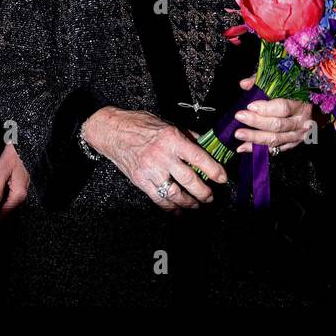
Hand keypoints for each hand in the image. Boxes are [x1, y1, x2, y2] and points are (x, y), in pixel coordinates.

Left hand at [0, 143, 28, 235]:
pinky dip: (3, 212)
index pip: (3, 216)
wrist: (26, 142)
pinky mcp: (20, 189)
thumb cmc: (14, 155)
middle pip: (7, 217)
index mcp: (18, 194)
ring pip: (9, 211)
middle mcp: (22, 196)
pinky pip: (11, 204)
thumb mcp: (0, 173)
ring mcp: (22, 193)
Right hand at [84, 107, 226, 211]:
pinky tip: (177, 211)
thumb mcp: (168, 125)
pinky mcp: (141, 181)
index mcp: (173, 139)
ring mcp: (151, 170)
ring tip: (197, 205)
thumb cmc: (140, 125)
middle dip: (204, 192)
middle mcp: (163, 156)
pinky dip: (170, 208)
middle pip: (190, 180)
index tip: (223, 178)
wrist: (113, 131)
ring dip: (189, 202)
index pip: (199, 157)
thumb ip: (188, 136)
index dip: (214, 170)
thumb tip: (206, 144)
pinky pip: (159, 199)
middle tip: (210, 196)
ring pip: (176, 193)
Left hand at [233, 76, 314, 153]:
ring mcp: (297, 136)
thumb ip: (263, 82)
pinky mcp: (292, 145)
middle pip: (278, 125)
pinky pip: (274, 150)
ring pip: (275, 139)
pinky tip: (242, 147)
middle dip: (257, 122)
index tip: (250, 105)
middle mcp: (301, 123)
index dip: (266, 108)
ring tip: (238, 134)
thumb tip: (244, 84)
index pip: (283, 108)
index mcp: (301, 105)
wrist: (319, 112)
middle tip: (239, 117)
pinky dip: (257, 149)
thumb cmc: (298, 95)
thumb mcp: (285, 85)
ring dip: (255, 138)